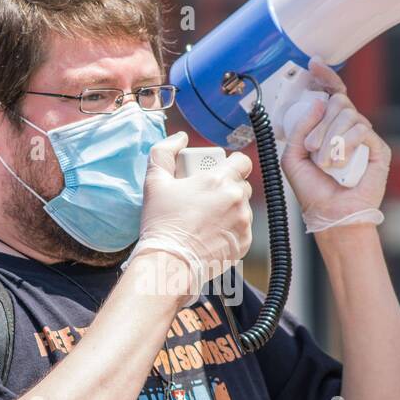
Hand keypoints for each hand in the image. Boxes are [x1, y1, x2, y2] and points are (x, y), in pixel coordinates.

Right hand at [127, 130, 253, 294]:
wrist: (170, 262)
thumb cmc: (162, 223)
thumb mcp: (155, 181)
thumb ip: (165, 151)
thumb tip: (180, 138)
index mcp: (220, 180)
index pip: (242, 161)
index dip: (232, 163)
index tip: (220, 170)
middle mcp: (237, 199)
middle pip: (242, 184)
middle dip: (227, 187)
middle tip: (206, 197)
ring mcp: (243, 223)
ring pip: (243, 208)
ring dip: (230, 209)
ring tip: (207, 218)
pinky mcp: (244, 243)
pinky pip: (243, 229)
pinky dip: (231, 229)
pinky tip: (211, 234)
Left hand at [280, 60, 388, 231]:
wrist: (331, 214)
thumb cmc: (313, 190)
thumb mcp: (293, 156)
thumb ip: (299, 128)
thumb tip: (318, 101)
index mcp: (328, 127)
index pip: (331, 94)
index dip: (326, 77)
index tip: (314, 64)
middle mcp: (348, 129)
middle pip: (338, 101)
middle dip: (321, 122)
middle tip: (311, 147)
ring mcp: (364, 137)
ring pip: (349, 114)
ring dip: (331, 138)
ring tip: (325, 162)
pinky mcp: (378, 148)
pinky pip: (362, 129)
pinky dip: (346, 145)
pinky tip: (341, 163)